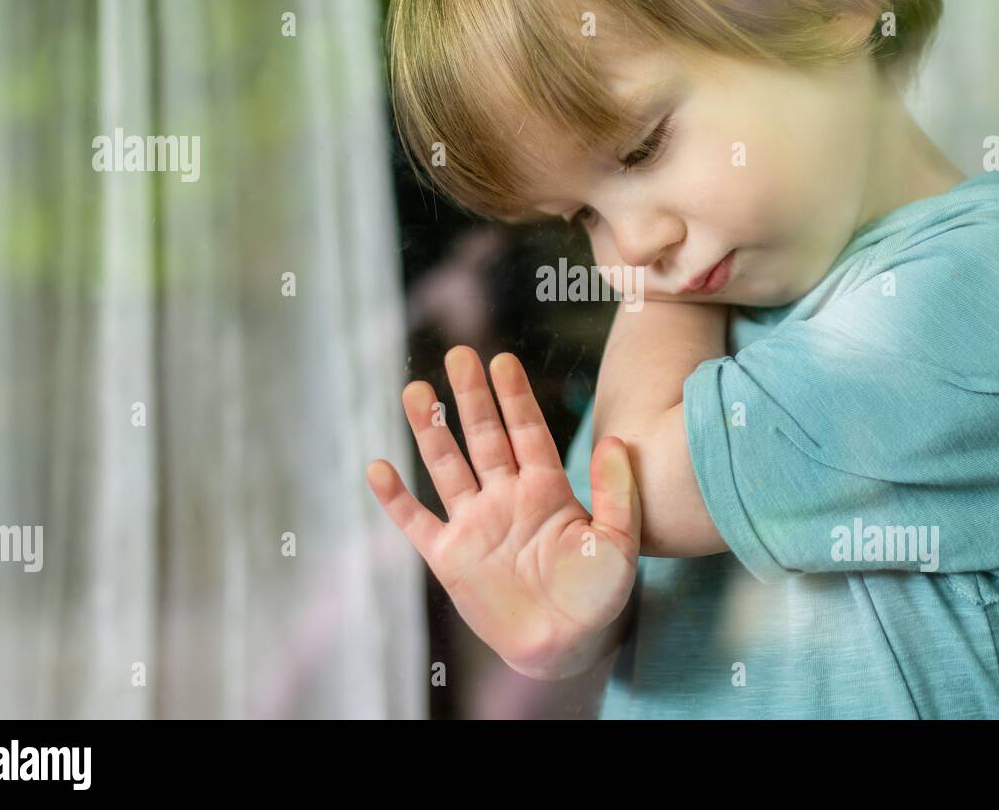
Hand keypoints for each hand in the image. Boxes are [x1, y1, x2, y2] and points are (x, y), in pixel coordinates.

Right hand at [366, 346, 640, 679]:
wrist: (566, 645)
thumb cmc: (597, 593)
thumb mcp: (620, 541)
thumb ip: (617, 492)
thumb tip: (615, 442)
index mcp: (545, 488)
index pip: (526, 431)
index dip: (514, 397)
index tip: (502, 360)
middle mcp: (505, 496)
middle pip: (484, 436)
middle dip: (471, 397)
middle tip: (459, 354)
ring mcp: (474, 523)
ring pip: (447, 466)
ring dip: (430, 430)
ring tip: (416, 391)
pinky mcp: (449, 557)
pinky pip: (417, 521)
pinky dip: (396, 498)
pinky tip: (379, 468)